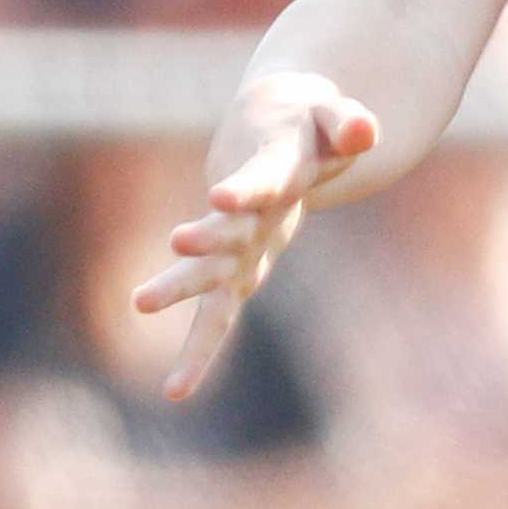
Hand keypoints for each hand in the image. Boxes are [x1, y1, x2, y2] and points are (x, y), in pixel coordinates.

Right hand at [133, 72, 377, 399]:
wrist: (269, 123)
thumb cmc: (310, 126)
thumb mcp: (335, 117)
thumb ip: (349, 124)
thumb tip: (367, 133)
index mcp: (274, 165)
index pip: (262, 178)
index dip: (246, 187)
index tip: (221, 195)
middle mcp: (247, 210)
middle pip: (224, 228)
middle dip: (204, 240)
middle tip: (175, 243)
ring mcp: (237, 240)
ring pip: (207, 271)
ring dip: (180, 287)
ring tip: (139, 302)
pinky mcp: (237, 267)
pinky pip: (217, 315)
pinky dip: (199, 350)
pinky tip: (176, 391)